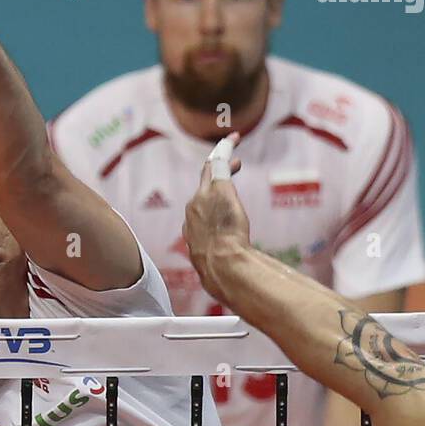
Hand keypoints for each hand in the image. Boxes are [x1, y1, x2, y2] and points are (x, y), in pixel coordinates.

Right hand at [182, 134, 251, 305]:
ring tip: (233, 149)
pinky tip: (234, 140)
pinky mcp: (217, 189)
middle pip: (201, 184)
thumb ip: (217, 265)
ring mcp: (202, 199)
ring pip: (210, 172)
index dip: (207, 201)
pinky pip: (220, 163)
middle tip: (231, 165)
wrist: (222, 267)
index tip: (218, 202)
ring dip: (222, 160)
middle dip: (214, 173)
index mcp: (191, 230)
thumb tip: (225, 285)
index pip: (198, 208)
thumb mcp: (213, 268)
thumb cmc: (220, 273)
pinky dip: (226, 150)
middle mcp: (192, 210)